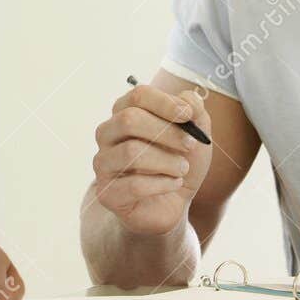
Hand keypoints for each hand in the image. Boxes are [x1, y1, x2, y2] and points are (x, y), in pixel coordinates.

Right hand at [93, 82, 211, 236]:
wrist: (174, 203)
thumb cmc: (179, 161)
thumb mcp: (196, 134)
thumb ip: (196, 112)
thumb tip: (188, 99)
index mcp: (125, 112)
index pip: (138, 95)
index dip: (165, 103)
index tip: (188, 115)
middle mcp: (107, 134)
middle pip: (129, 120)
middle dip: (166, 131)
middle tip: (190, 144)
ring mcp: (103, 164)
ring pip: (130, 153)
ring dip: (166, 161)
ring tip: (182, 169)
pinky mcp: (107, 193)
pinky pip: (133, 185)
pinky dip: (162, 184)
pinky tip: (174, 184)